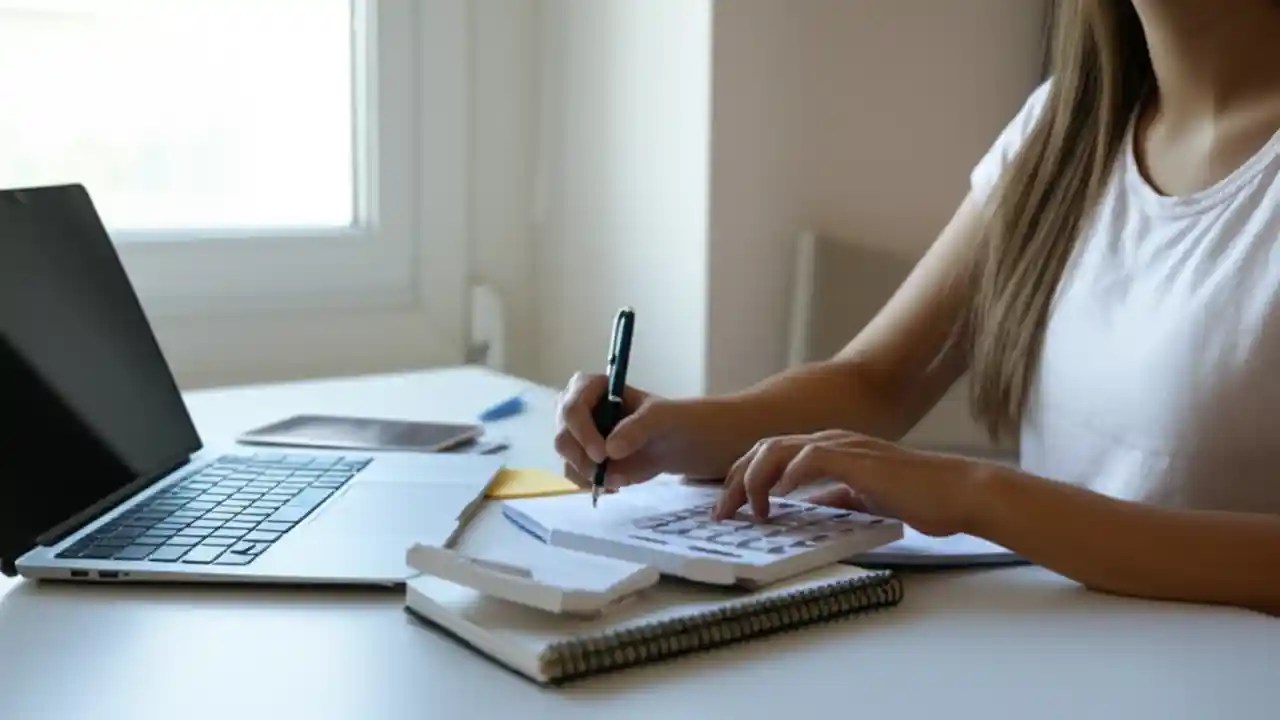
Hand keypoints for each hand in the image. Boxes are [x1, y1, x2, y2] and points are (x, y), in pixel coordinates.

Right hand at [553, 372, 744, 488]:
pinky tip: (614, 485)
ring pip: (566, 457)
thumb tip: (610, 449)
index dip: (580, 430)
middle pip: (562, 433)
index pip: (572, 404)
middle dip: (580, 457)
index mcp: (595, 387)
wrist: (684, 444)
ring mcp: (581, 435)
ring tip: (616, 481)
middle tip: (603, 473)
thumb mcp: (663, 418)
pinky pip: (574, 473)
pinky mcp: (586, 458)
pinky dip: (589, 483)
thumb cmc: (675, 421)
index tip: (601, 453)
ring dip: (585, 473)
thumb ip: (637, 428)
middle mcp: (581, 409)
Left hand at [711, 430, 1001, 536]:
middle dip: (736, 479)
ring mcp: (844, 446)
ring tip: (745, 508)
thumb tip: (809, 507)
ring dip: (754, 478)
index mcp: (830, 448)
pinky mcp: (858, 458)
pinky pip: (812, 457)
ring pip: (779, 449)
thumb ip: (835, 497)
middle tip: (722, 512)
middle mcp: (831, 440)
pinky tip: (779, 498)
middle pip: (764, 448)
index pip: (771, 454)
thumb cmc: (920, 498)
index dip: (744, 477)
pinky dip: (789, 475)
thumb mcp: (864, 499)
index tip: (729, 507)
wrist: (958, 492)